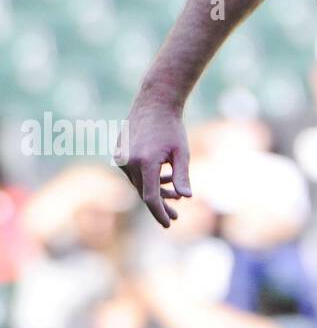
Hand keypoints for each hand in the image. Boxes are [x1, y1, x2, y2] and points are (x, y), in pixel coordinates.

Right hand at [117, 88, 191, 226]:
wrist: (154, 103)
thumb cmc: (172, 128)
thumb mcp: (181, 153)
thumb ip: (182, 176)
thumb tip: (187, 197)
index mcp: (145, 163)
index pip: (150, 197)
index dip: (159, 213)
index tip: (168, 224)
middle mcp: (129, 161)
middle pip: (144, 193)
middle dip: (160, 205)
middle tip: (175, 217)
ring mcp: (121, 157)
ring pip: (138, 183)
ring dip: (156, 191)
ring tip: (174, 196)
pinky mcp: (119, 153)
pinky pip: (134, 173)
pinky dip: (148, 179)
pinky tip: (165, 179)